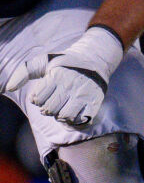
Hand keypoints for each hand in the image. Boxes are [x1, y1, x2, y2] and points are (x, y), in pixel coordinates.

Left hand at [6, 26, 125, 127]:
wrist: (94, 60)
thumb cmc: (64, 64)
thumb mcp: (42, 62)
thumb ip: (23, 73)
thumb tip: (8, 88)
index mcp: (56, 76)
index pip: (38, 99)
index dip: (37, 100)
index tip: (44, 94)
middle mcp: (70, 85)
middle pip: (50, 110)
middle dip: (48, 109)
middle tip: (54, 103)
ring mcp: (84, 94)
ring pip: (66, 117)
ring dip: (61, 116)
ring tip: (63, 109)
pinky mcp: (95, 102)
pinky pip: (83, 120)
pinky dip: (76, 122)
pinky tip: (74, 114)